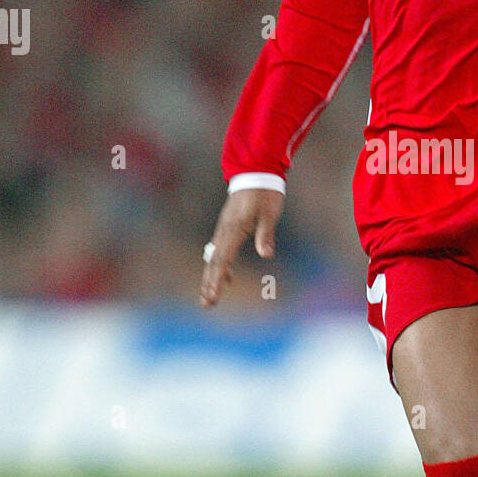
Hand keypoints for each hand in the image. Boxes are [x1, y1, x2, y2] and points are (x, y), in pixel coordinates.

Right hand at [200, 188, 285, 307]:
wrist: (256, 171)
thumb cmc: (265, 192)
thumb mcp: (270, 212)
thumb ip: (266, 233)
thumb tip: (266, 254)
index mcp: (233, 229)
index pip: (222, 259)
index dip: (217, 279)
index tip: (214, 296)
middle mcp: (224, 231)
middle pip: (213, 262)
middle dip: (209, 284)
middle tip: (207, 305)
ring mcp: (224, 229)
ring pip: (214, 258)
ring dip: (211, 277)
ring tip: (209, 297)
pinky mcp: (228, 227)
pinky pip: (220, 251)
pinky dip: (220, 266)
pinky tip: (227, 278)